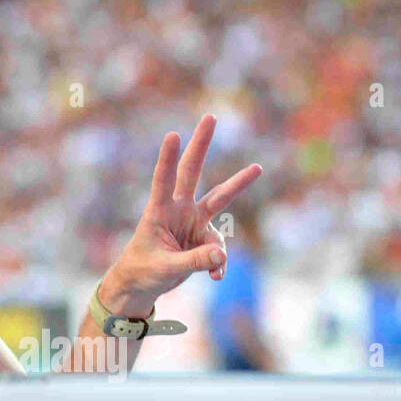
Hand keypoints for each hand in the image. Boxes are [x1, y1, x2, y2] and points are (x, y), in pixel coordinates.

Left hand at [99, 114, 262, 318]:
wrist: (142, 283)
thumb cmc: (144, 270)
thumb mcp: (165, 268)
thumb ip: (193, 261)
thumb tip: (221, 253)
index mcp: (159, 211)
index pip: (163, 180)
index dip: (168, 159)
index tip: (173, 134)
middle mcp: (178, 209)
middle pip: (192, 172)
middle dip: (201, 145)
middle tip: (210, 117)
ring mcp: (192, 220)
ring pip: (219, 198)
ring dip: (238, 183)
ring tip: (258, 168)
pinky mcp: (203, 236)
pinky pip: (220, 246)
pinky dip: (219, 261)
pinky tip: (216, 276)